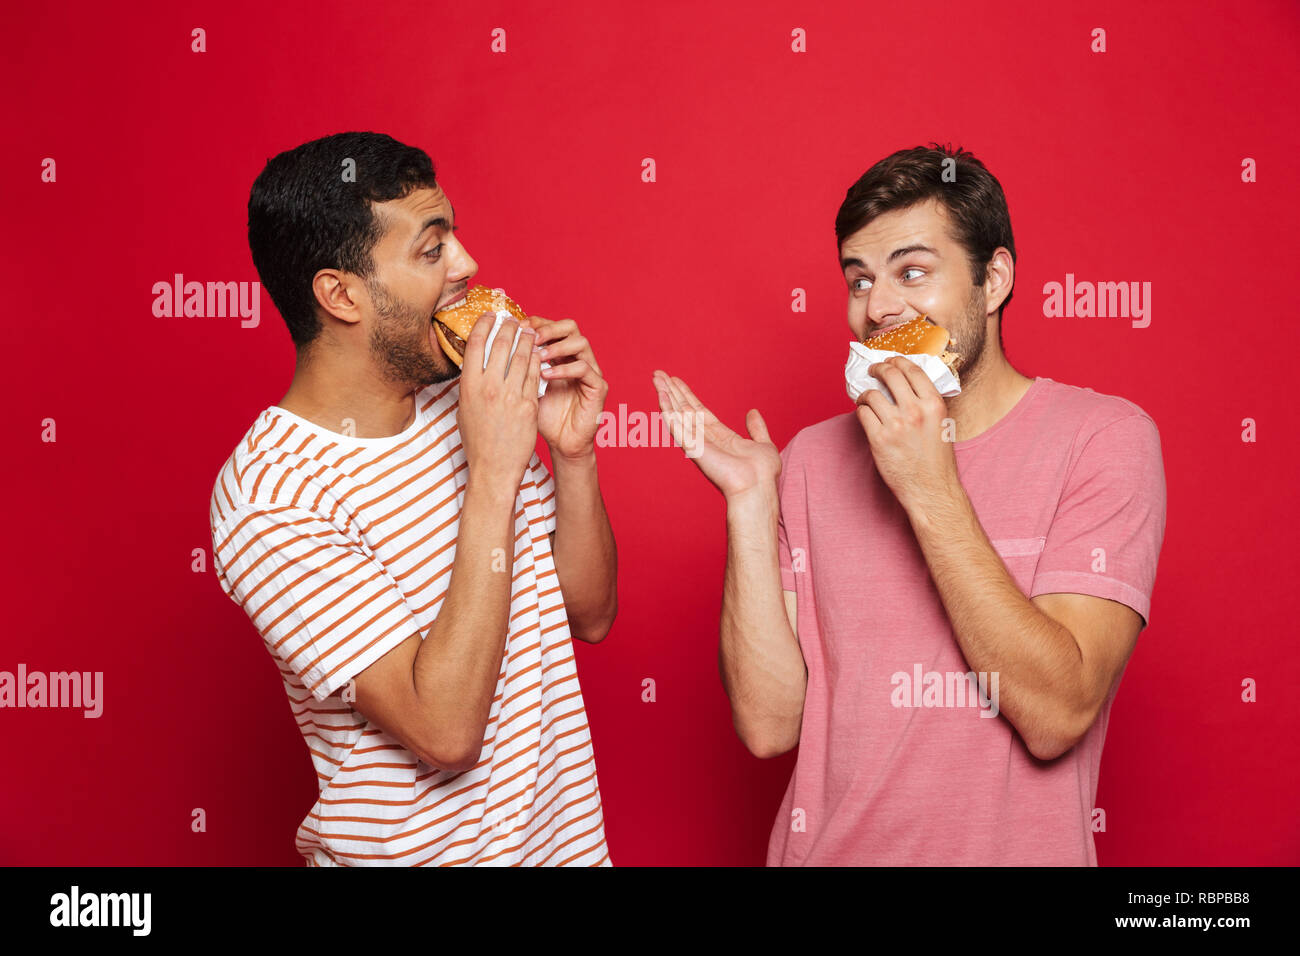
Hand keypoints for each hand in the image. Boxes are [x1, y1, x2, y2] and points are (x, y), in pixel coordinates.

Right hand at [457, 312, 541, 490]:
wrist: (494, 467)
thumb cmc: (478, 440)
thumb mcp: (464, 408)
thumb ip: (471, 384)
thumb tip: (475, 364)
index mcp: (469, 385)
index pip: (476, 343)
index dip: (485, 324)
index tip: (491, 316)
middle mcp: (489, 387)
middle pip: (501, 344)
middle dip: (509, 326)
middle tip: (514, 319)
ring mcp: (510, 395)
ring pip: (522, 356)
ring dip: (527, 339)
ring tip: (530, 331)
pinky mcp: (529, 404)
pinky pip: (535, 374)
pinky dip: (537, 360)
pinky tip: (539, 353)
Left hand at [520, 315, 607, 460]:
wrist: (561, 444)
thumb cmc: (542, 417)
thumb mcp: (524, 387)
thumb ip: (516, 367)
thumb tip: (491, 347)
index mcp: (560, 355)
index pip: (551, 326)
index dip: (535, 323)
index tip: (516, 327)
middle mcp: (577, 358)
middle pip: (570, 327)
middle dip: (548, 328)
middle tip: (530, 336)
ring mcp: (591, 371)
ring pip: (581, 343)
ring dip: (557, 346)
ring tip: (537, 356)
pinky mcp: (598, 387)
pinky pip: (585, 369)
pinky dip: (564, 369)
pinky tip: (546, 375)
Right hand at [652, 370, 780, 499]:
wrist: (758, 486)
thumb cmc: (762, 473)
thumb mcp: (763, 444)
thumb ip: (757, 428)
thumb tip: (753, 412)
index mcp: (720, 436)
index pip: (699, 411)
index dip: (687, 395)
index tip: (676, 381)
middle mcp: (705, 439)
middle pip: (684, 409)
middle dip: (672, 391)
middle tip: (659, 374)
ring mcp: (697, 442)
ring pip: (677, 413)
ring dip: (665, 394)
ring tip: (656, 377)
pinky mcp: (693, 447)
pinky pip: (677, 425)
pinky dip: (667, 409)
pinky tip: (660, 395)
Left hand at [855, 355, 959, 510]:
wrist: (931, 489)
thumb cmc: (937, 460)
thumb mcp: (941, 423)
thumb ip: (926, 403)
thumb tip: (906, 385)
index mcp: (934, 404)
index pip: (912, 370)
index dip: (897, 360)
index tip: (889, 360)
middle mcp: (915, 411)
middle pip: (889, 374)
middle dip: (877, 368)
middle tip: (872, 370)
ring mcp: (896, 424)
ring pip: (871, 394)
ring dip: (865, 394)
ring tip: (865, 398)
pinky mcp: (879, 439)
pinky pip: (862, 414)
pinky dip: (861, 411)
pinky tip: (864, 414)